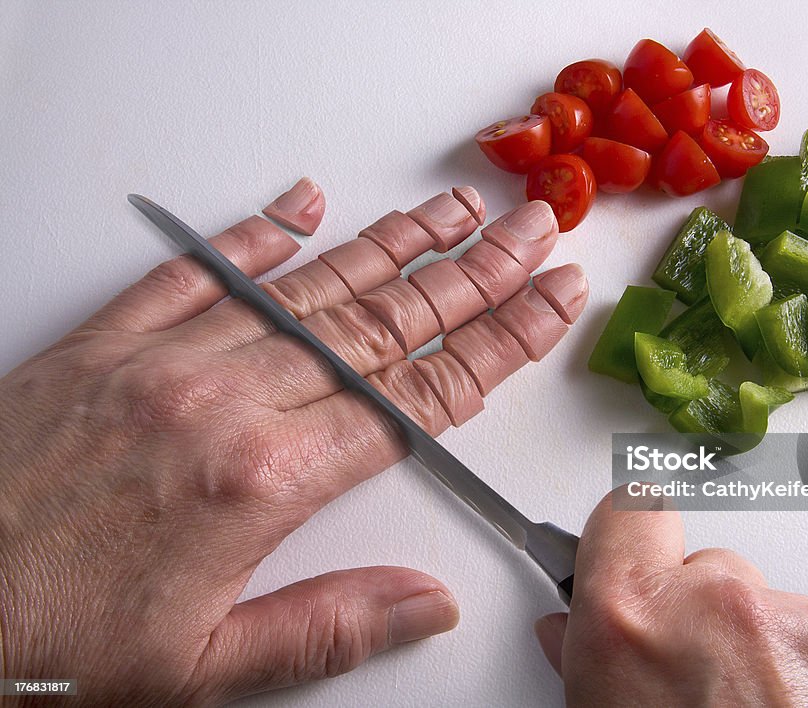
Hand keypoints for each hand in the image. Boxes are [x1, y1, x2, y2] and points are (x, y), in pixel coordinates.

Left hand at [0, 178, 587, 704]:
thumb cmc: (50, 645)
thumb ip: (329, 626)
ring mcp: (164, 360)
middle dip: (473, 274)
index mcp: (263, 482)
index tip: (547, 302)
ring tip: (453, 211)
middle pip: (382, 326)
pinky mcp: (105, 342)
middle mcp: (222, 403)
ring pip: (308, 288)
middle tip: (528, 233)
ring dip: (393, 245)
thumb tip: (428, 602)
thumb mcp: (204, 669)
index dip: (498, 343)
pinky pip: (197, 269)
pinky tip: (304, 205)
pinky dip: (256, 233)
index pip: (418, 398)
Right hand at [534, 488, 807, 706]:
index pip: (628, 513)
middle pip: (709, 568)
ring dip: (766, 654)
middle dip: (703, 618)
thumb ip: (588, 663)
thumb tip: (572, 634)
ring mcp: (805, 627)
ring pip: (775, 609)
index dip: (630, 539)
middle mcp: (722, 606)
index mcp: (633, 621)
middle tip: (699, 689)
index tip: (631, 551)